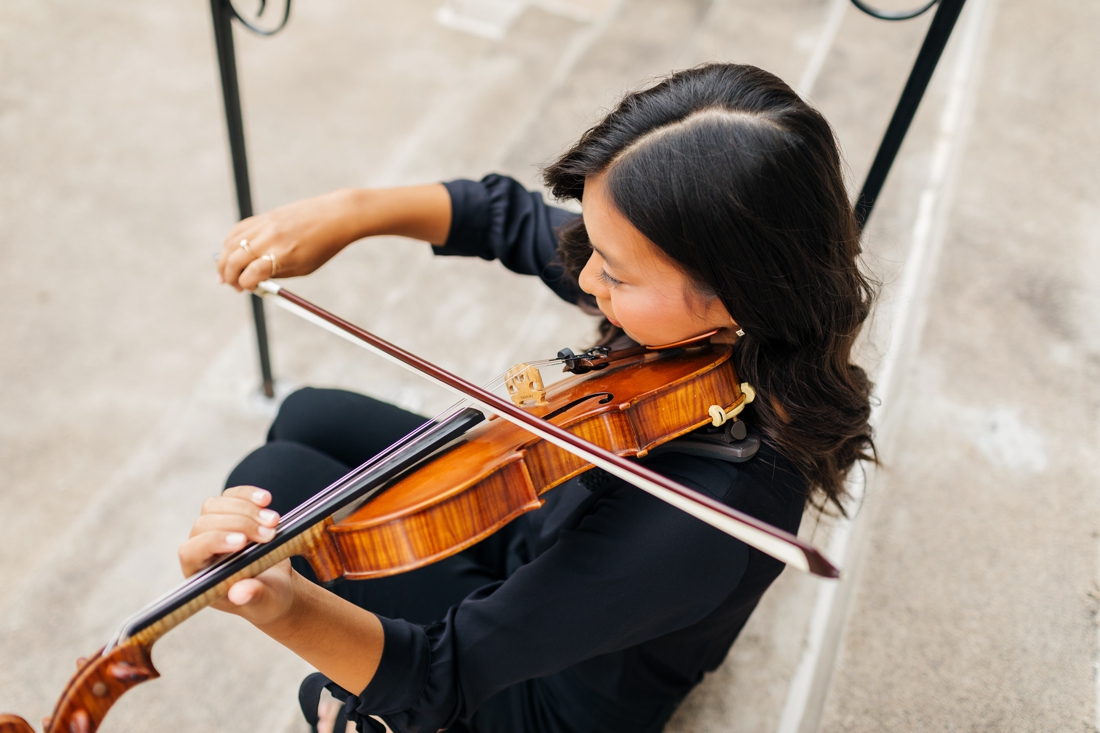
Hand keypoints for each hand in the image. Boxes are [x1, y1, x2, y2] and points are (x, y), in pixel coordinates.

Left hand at [178, 486, 295, 627]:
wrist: (277, 586)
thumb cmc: (266, 600)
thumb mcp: (264, 603)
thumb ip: (253, 597)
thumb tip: (240, 593)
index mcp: (200, 575)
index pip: (191, 551)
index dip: (213, 542)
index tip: (242, 543)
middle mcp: (201, 550)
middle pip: (205, 523)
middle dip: (239, 525)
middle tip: (270, 535)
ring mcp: (213, 529)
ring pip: (216, 505)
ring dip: (246, 508)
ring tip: (274, 521)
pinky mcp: (230, 513)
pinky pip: (232, 495)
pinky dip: (249, 494)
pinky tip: (267, 500)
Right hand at [217, 189, 366, 291]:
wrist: (336, 215)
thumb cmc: (323, 246)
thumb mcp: (303, 268)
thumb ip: (276, 274)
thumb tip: (254, 281)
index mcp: (283, 256)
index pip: (251, 274)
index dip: (244, 285)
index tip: (246, 289)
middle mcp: (270, 239)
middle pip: (234, 259)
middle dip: (227, 275)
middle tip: (230, 284)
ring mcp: (265, 225)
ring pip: (231, 243)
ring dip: (223, 260)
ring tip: (225, 272)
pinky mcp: (265, 216)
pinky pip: (239, 230)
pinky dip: (230, 243)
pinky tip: (232, 253)